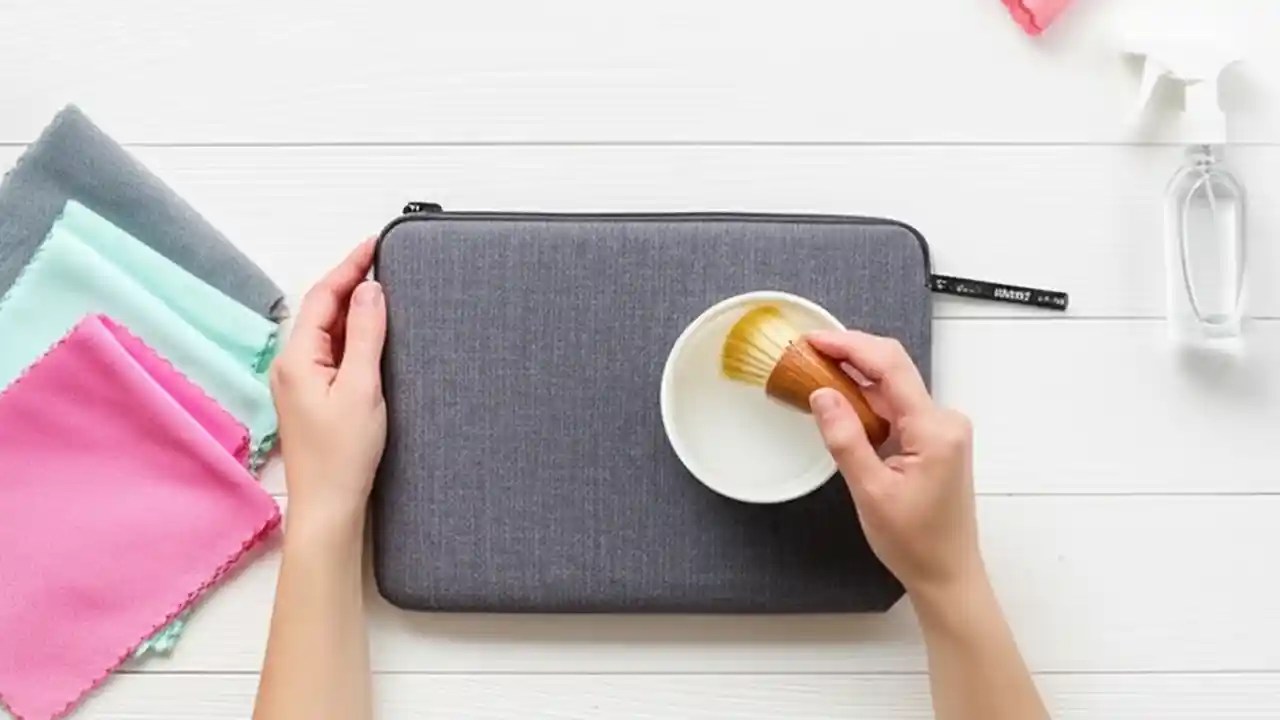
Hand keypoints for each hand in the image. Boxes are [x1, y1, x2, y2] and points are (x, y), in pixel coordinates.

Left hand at [270, 239, 386, 534]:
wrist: (329, 506)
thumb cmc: (343, 456)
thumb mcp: (362, 387)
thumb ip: (365, 334)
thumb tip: (371, 290)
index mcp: (297, 358)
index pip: (323, 296)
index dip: (349, 266)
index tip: (375, 245)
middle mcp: (291, 365)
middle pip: (322, 310)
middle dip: (351, 282)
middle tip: (384, 261)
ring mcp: (300, 382)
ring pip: (328, 331)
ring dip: (353, 308)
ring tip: (384, 289)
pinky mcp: (312, 397)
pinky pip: (332, 353)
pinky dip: (353, 336)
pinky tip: (374, 333)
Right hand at [805, 330, 982, 599]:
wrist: (948, 574)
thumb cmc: (914, 542)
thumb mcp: (870, 491)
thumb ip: (845, 438)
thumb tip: (822, 394)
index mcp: (934, 429)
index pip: (890, 367)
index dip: (850, 346)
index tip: (813, 340)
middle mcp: (944, 421)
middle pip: (893, 371)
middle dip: (850, 355)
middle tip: (807, 353)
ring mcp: (942, 430)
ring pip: (893, 390)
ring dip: (857, 380)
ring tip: (815, 374)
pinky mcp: (935, 441)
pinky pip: (898, 409)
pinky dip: (868, 402)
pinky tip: (841, 402)